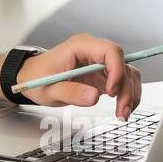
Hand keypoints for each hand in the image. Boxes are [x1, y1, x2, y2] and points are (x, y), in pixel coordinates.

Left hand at [18, 33, 139, 120]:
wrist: (32, 79)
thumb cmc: (37, 78)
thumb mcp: (49, 88)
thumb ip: (71, 92)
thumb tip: (94, 96)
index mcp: (81, 46)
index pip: (110, 51)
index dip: (117, 70)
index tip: (111, 91)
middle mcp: (94, 52)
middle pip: (123, 65)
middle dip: (126, 89)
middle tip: (122, 111)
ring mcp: (100, 64)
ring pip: (127, 74)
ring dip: (130, 94)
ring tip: (123, 115)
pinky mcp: (102, 76)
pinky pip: (122, 84)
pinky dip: (126, 97)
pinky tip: (122, 111)